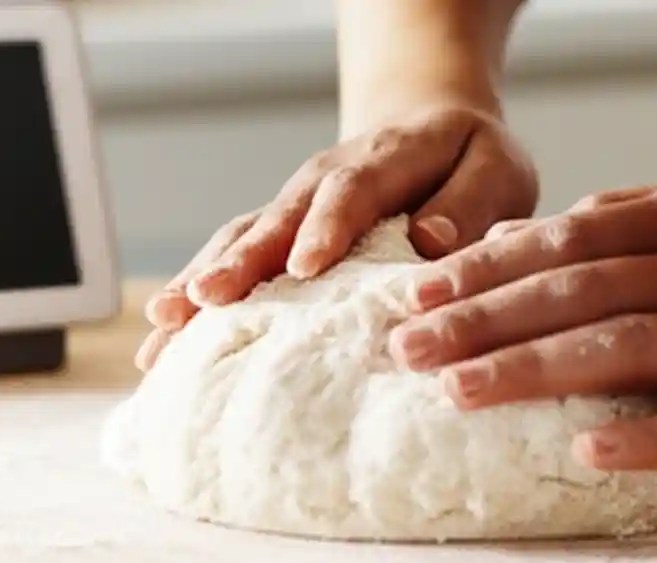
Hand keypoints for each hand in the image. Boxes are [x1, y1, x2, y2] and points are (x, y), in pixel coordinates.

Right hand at [136, 104, 537, 369]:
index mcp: (380, 163)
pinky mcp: (273, 234)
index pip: (349, 193)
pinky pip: (229, 259)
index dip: (325, 228)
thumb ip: (471, 202)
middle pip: (272, 220)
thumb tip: (430, 240)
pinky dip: (195, 296)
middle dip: (236, 262)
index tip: (302, 268)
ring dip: (198, 281)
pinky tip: (163, 340)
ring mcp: (289, 209)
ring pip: (237, 240)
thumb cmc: (466, 161)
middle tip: (201, 300)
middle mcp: (320, 183)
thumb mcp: (495, 167)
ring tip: (162, 326)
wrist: (424, 128)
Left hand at [389, 168, 656, 469]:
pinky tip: (587, 449)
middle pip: (582, 286)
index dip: (489, 266)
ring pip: (633, 344)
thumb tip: (541, 226)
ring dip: (537, 369)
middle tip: (407, 348)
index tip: (418, 294)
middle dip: (485, 319)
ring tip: (458, 391)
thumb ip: (644, 214)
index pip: (573, 235)